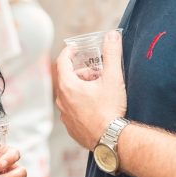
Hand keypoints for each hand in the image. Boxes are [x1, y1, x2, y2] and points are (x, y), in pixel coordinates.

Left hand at [54, 30, 127, 149]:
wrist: (111, 140)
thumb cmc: (109, 109)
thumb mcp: (113, 78)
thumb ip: (112, 54)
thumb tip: (112, 36)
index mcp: (67, 86)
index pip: (63, 62)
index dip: (69, 52)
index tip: (75, 48)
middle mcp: (62, 100)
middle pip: (68, 78)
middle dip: (82, 72)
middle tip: (97, 72)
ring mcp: (65, 115)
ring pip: (70, 95)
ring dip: (82, 88)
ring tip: (99, 89)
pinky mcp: (71, 128)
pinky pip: (73, 109)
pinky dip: (82, 103)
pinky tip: (97, 106)